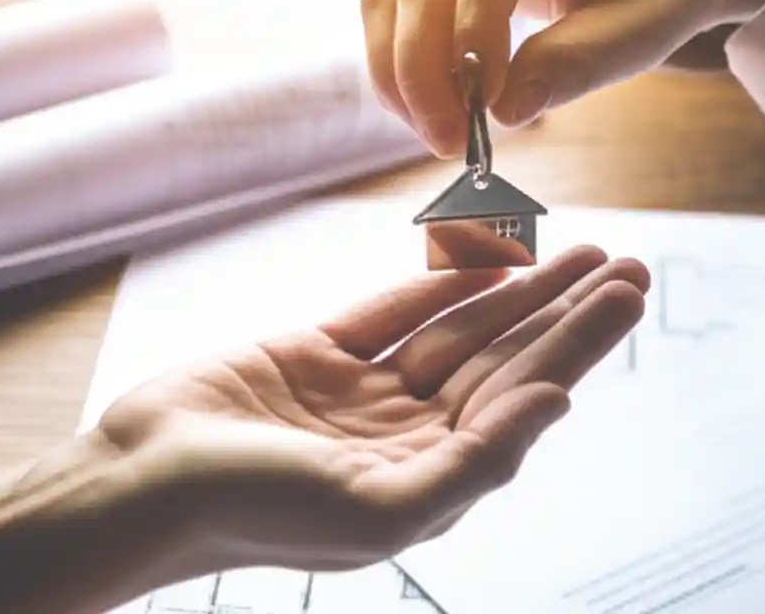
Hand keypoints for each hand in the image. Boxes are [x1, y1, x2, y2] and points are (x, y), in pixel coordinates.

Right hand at [97, 246, 647, 571]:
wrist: (138, 485)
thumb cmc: (252, 511)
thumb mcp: (379, 506)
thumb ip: (477, 463)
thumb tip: (558, 406)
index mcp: (428, 479)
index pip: (521, 398)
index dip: (578, 346)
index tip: (626, 297)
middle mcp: (404, 437)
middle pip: (503, 362)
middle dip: (564, 313)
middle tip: (626, 264)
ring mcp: (360, 396)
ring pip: (457, 333)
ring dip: (514, 292)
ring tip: (574, 253)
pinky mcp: (314, 358)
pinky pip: (389, 315)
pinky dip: (436, 286)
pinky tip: (485, 262)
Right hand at [361, 0, 764, 155]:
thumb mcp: (646, 28)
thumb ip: (580, 62)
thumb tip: (505, 111)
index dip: (475, 27)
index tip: (485, 101)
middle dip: (422, 68)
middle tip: (448, 141)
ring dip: (398, 73)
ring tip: (438, 133)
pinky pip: (393, 4)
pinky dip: (399, 63)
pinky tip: (428, 109)